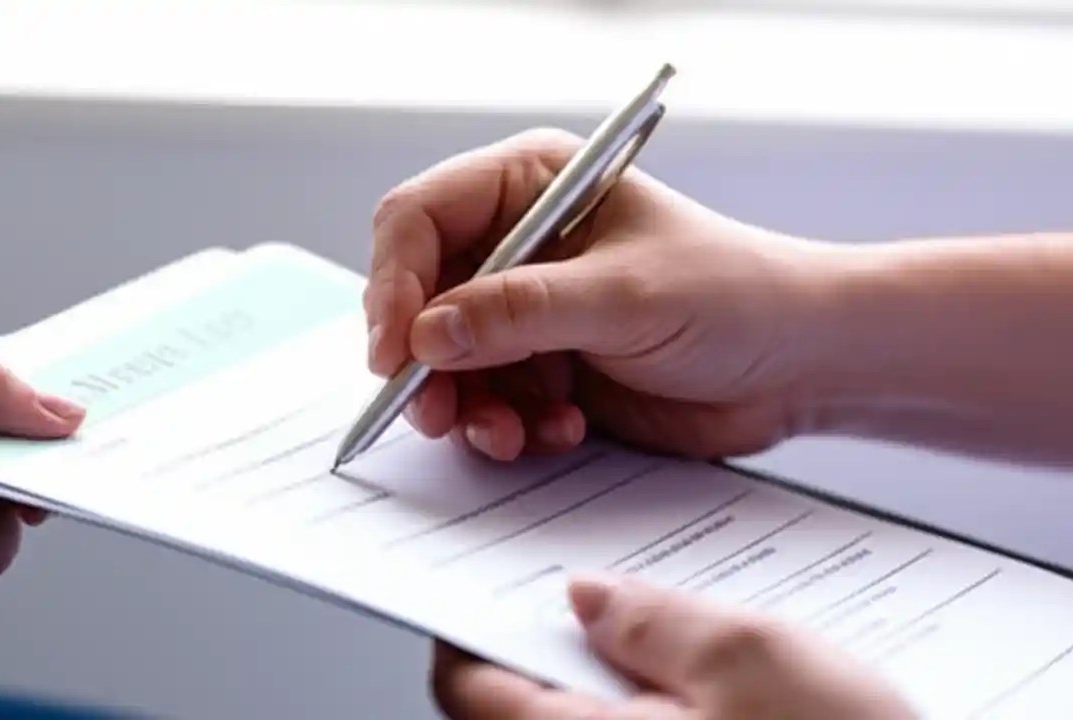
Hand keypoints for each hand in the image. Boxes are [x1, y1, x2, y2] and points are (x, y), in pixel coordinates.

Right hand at [365, 129, 839, 460]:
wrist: (801, 363)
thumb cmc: (736, 295)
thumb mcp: (625, 298)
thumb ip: (520, 313)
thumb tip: (426, 333)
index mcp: (531, 185)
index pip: (420, 219)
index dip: (395, 283)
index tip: (395, 350)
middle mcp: (519, 242)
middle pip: (421, 296)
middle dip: (426, 361)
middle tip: (437, 412)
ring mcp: (529, 307)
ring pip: (447, 359)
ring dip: (468, 406)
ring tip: (509, 434)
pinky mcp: (544, 365)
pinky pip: (488, 399)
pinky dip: (509, 425)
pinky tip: (560, 431)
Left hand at [432, 574, 916, 719]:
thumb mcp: (749, 657)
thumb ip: (651, 619)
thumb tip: (589, 597)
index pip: (468, 687)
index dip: (471, 628)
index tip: (494, 586)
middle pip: (528, 711)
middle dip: (559, 648)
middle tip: (603, 599)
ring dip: (617, 684)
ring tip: (674, 642)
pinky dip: (657, 719)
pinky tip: (710, 695)